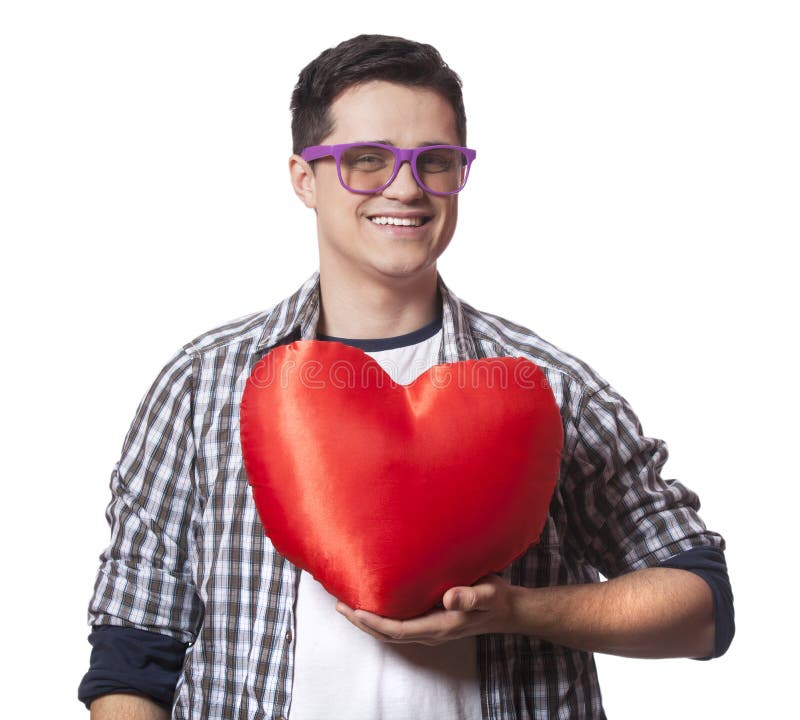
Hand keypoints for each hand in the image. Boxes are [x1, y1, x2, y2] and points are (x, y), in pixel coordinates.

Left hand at [335, 574, 517, 645]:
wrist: (506, 610)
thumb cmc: (496, 599)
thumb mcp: (488, 593)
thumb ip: (470, 596)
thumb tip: (448, 598)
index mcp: (439, 626)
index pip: (398, 629)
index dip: (374, 622)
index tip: (355, 610)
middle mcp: (430, 631)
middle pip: (387, 634)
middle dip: (362, 622)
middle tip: (338, 605)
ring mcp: (428, 628)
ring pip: (390, 630)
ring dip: (367, 620)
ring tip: (346, 604)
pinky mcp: (428, 621)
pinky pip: (398, 624)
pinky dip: (380, 616)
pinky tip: (371, 602)